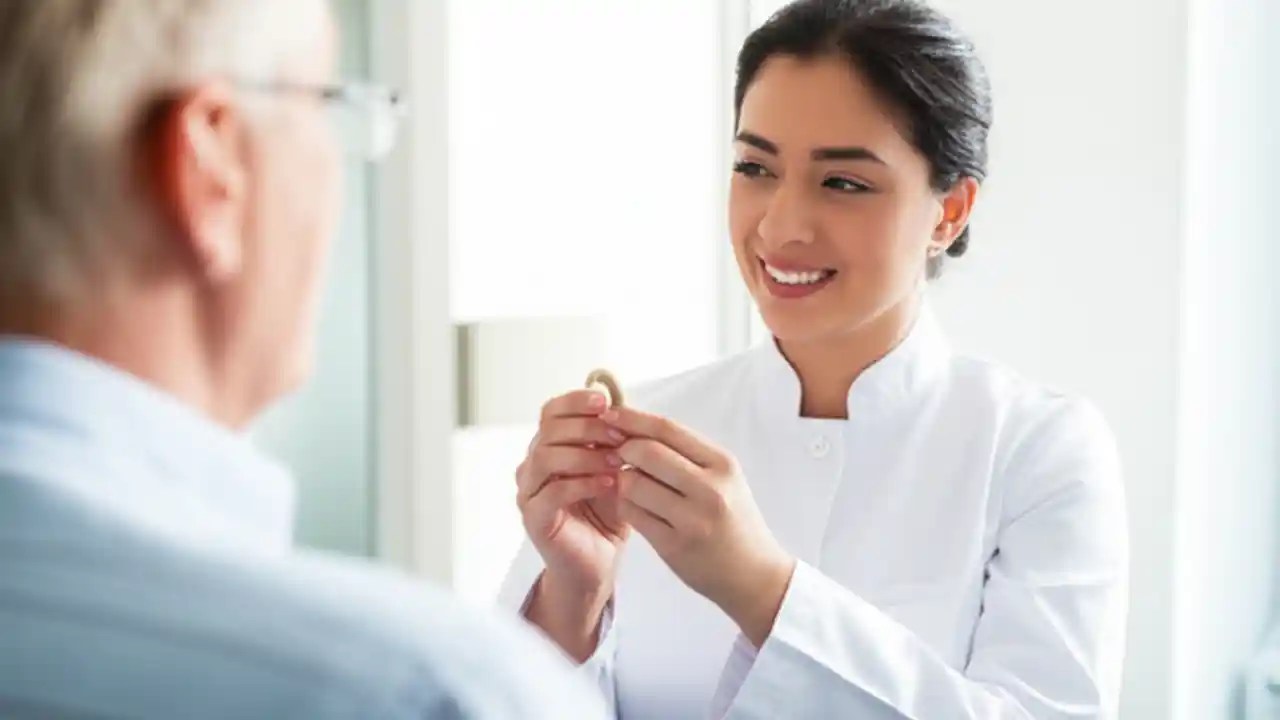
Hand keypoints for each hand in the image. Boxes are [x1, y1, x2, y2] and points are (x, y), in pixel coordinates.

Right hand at [516, 389, 631, 659]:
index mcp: (550, 447)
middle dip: (587, 427)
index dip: (576, 401)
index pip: (552, 411)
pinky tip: (609, 485)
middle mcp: (533, 465)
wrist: (598, 563)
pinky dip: (582, 483)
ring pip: (546, 457)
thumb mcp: (615, 470)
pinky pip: (552, 492)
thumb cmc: (606, 514)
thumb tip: (627, 406)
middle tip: (619, 435)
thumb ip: (614, 441)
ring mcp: (529, 492)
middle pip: (549, 429)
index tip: (606, 401)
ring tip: (616, 461)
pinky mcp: (534, 518)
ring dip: (585, 454)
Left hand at [601, 406, 796, 646]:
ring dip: (621, 480)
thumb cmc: (734, 520)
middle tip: (614, 453)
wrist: (754, 574)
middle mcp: (710, 489)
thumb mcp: (724, 478)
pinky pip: (632, 514)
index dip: (633, 418)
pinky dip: (624, 505)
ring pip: (633, 483)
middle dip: (622, 448)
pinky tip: (632, 506)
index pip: (668, 429)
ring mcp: (691, 519)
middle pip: (646, 452)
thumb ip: (687, 454)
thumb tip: (636, 427)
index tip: (610, 413)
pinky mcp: (674, 545)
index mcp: (722, 464)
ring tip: (628, 484)